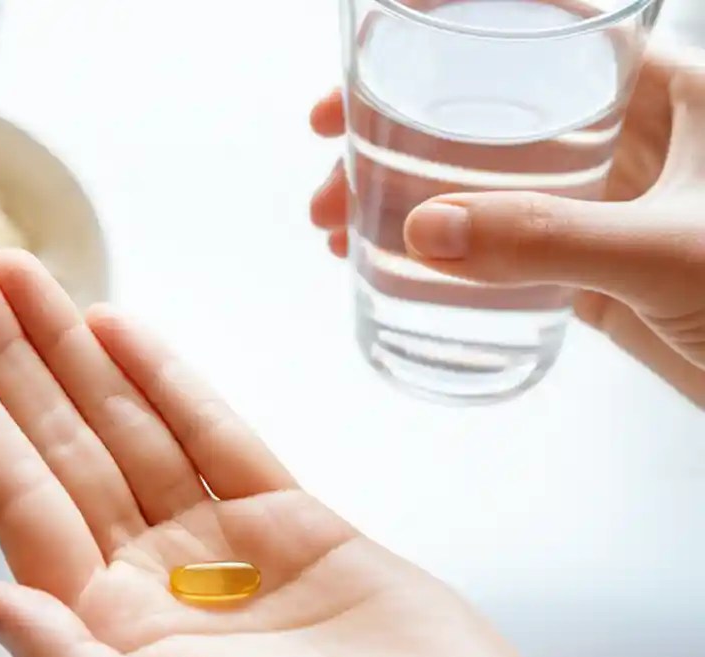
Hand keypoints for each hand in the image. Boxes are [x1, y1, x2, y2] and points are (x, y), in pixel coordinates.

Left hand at [0, 250, 553, 656]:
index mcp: (108, 630)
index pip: (18, 501)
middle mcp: (150, 580)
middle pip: (61, 446)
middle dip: (9, 357)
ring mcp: (219, 548)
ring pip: (128, 426)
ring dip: (73, 350)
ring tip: (23, 277)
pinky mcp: (292, 525)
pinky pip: (215, 436)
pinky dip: (167, 380)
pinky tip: (119, 330)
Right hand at [310, 45, 704, 406]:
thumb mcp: (669, 253)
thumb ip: (551, 240)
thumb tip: (425, 232)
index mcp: (671, 99)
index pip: (551, 38)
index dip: (459, 33)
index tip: (379, 51)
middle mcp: (633, 146)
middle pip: (493, 115)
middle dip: (401, 133)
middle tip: (331, 156)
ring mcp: (609, 213)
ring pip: (486, 187)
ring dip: (406, 200)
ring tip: (336, 225)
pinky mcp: (596, 277)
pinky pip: (502, 255)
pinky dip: (443, 259)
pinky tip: (389, 268)